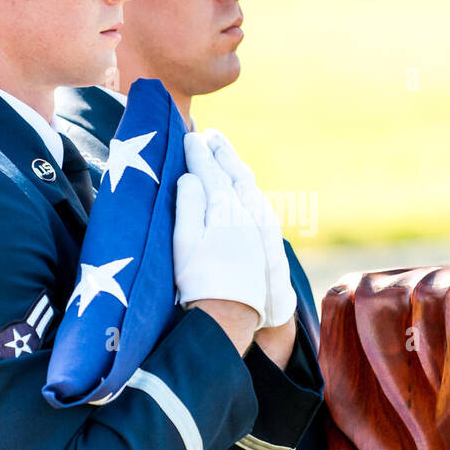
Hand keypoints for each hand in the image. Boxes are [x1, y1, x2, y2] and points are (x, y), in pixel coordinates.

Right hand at [202, 128, 295, 329]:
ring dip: (235, 166)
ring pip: (248, 185)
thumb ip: (188, 204)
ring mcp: (258, 225)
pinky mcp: (264, 240)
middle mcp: (246, 212)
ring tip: (225, 153)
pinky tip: (242, 186)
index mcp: (224, 209)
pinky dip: (246, 186)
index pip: (209, 172)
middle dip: (221, 153)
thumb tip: (191, 175)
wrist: (234, 315)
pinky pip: (256, 200)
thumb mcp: (185, 242)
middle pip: (233, 173)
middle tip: (211, 134)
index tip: (188, 135)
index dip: (197, 153)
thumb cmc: (200, 281)